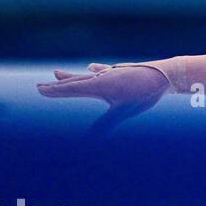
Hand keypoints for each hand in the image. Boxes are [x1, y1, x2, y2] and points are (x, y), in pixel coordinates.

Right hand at [36, 63, 171, 134]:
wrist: (165, 74)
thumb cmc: (144, 92)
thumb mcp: (124, 110)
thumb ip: (106, 123)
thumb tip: (90, 139)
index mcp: (98, 85)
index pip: (72, 88)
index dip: (55, 90)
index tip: (39, 89)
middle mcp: (101, 76)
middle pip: (75, 81)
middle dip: (58, 84)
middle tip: (41, 84)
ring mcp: (111, 73)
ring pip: (86, 75)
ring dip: (71, 76)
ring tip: (57, 73)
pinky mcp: (122, 72)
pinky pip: (103, 70)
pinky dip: (95, 69)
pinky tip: (92, 66)